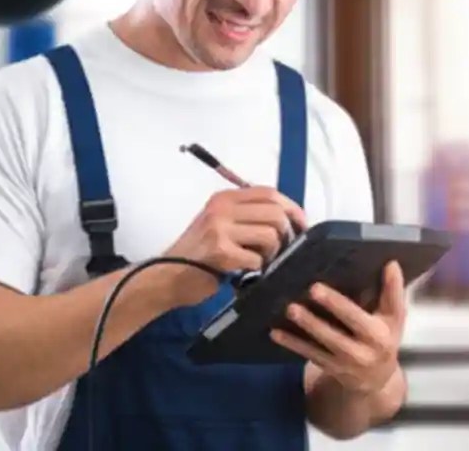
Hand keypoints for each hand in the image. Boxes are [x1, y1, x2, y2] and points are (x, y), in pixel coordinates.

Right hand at [162, 187, 306, 307]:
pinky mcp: (221, 252)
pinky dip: (257, 268)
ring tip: (260, 262)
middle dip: (286, 234)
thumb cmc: (197, 253)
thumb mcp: (218, 223)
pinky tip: (246, 271)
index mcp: (223, 198)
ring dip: (272, 253)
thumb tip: (287, 218)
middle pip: (275, 213)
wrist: (167, 275)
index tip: (301, 225)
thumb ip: (245, 215)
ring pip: (270, 235)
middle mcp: (221, 208)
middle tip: (282, 250)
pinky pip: (257, 258)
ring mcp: (220, 229)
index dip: (292, 208)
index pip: (269, 193)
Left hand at [271, 261, 406, 395]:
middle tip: (300, 298)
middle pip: (336, 334)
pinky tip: (275, 332)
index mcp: (379, 335)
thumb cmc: (384, 337)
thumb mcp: (394, 317)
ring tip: (288, 311)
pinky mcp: (329, 367)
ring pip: (320, 345)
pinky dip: (292, 343)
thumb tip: (391, 263)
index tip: (316, 287)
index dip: (338, 304)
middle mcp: (362, 352)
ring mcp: (344, 362)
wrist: (378, 379)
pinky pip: (308, 354)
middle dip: (316, 319)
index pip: (358, 317)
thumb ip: (393, 292)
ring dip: (303, 329)